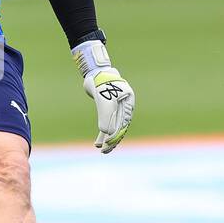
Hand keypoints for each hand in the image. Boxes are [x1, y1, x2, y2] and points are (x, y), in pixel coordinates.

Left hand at [72, 38, 134, 152]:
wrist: (95, 71)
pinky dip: (102, 132)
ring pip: (114, 127)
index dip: (116, 135)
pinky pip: (107, 123)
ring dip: (107, 138)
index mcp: (128, 102)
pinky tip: (97, 141)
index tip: (109, 144)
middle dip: (112, 140)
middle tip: (104, 151)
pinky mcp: (108, 109)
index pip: (124, 123)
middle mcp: (124, 107)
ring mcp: (117, 108)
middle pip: (120, 127)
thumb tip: (106, 132)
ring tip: (100, 148)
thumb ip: (105, 115)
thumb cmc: (101, 82)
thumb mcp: (103, 98)